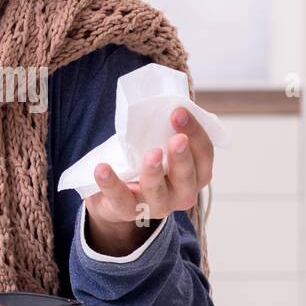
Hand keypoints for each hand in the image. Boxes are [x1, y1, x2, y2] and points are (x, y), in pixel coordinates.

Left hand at [83, 106, 213, 256]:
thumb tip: (164, 94)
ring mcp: (155, 206)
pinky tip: (102, 168)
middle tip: (176, 139)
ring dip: (154, 172)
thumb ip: (164, 128)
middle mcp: (181, 194)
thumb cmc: (146, 164)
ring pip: (157, 192)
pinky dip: (111, 183)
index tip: (179, 111)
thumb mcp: (159, 145)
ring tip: (151, 154)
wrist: (117, 198)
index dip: (196, 133)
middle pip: (187, 177)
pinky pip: (120, 199)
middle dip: (182, 156)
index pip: (204, 154)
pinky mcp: (127, 211)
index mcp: (195, 175)